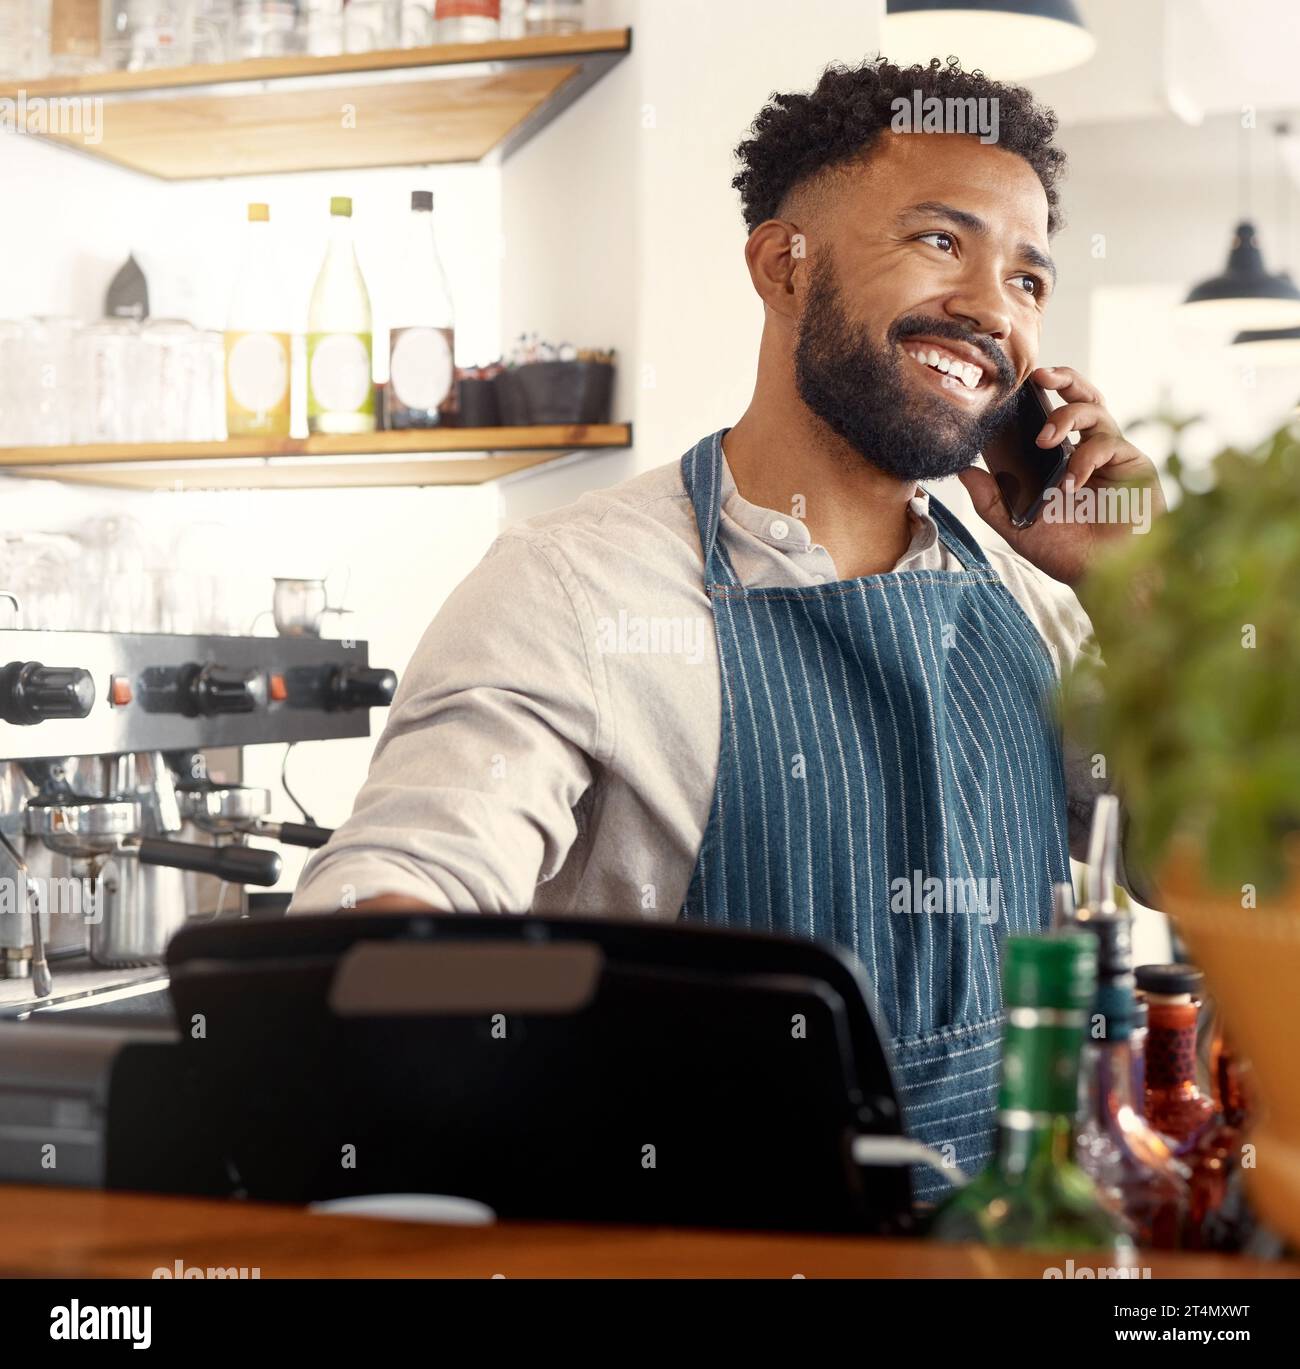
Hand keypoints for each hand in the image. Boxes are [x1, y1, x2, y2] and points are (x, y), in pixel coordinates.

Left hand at [957, 366, 1165, 586]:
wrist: (1101, 578)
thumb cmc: (1065, 552)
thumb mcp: (1017, 526)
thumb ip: (991, 500)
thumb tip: (963, 471)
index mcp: (1061, 457)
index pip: (1050, 414)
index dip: (1035, 396)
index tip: (1011, 386)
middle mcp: (1088, 449)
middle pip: (1081, 396)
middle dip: (1061, 377)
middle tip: (1037, 377)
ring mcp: (1113, 455)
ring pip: (1095, 410)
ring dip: (1065, 418)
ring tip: (1043, 440)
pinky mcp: (1135, 465)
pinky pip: (1109, 445)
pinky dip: (1086, 459)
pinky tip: (1071, 482)